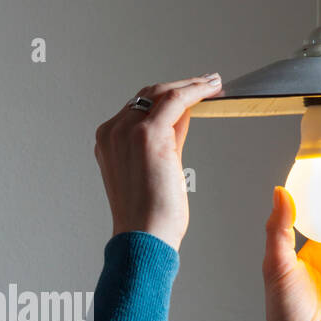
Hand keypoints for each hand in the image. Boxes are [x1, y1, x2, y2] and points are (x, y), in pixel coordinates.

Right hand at [94, 74, 224, 250]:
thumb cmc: (149, 217)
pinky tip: (210, 88)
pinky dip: (194, 90)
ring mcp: (126, 130)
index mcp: (108, 142)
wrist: (144, 237)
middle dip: (178, 87)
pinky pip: (174, 99)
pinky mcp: (147, 133)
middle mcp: (112, 132)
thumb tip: (182, 117)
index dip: (165, 98)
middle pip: (147, 95)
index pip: (137, 108)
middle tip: (206, 84)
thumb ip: (165, 141)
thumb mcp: (155, 169)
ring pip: (160, 93)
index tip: (188, 93)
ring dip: (189, 86)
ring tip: (212, 83)